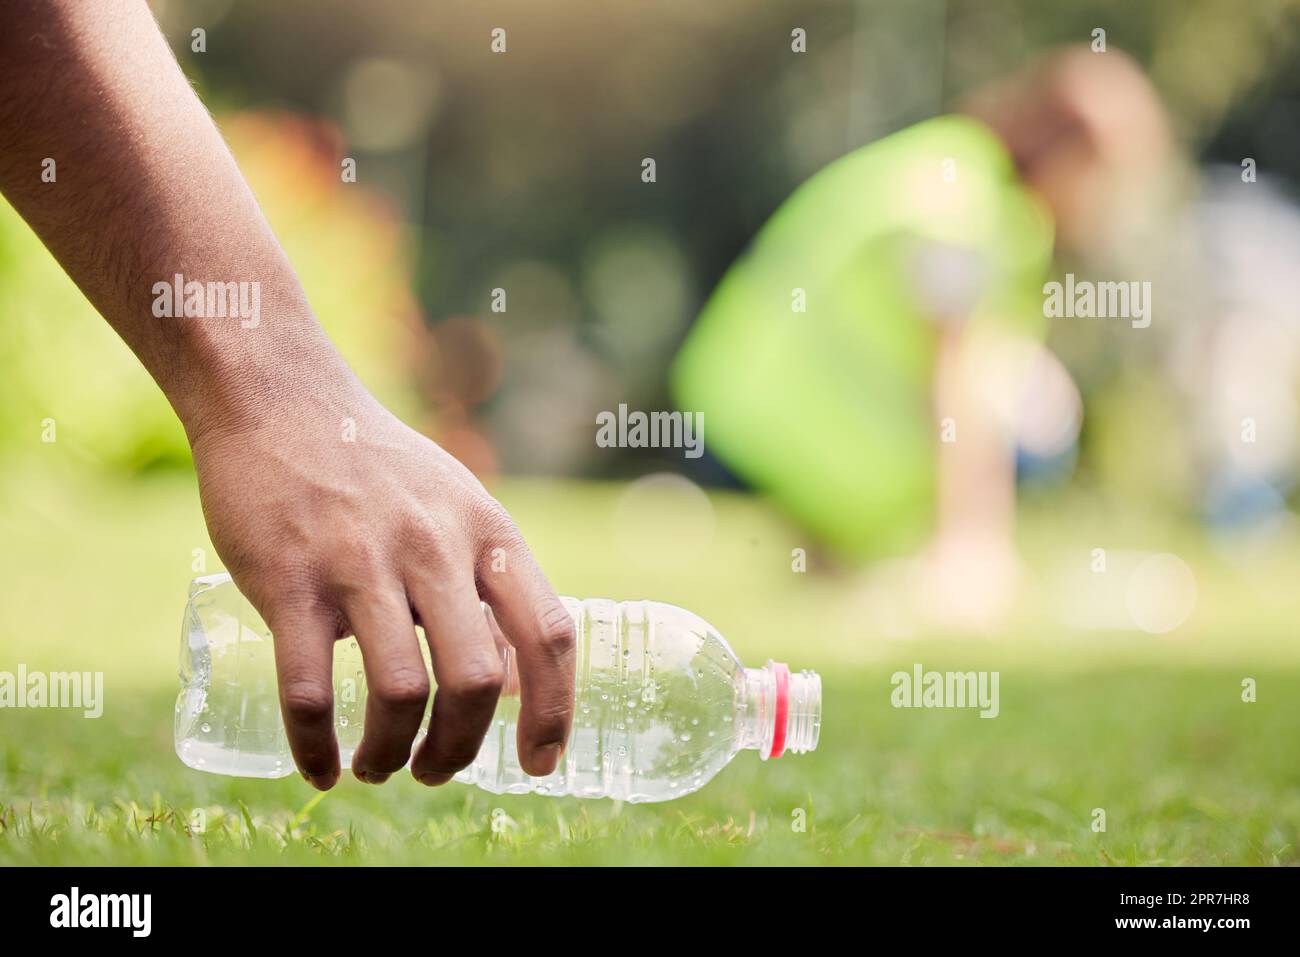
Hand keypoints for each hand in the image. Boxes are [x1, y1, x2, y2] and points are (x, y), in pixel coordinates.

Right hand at [189, 377, 574, 789]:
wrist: (281, 402)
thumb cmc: (380, 468)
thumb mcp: (460, 508)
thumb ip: (489, 585)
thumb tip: (516, 681)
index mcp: (489, 534)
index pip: (549, 634)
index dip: (554, 711)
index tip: (541, 765)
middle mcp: (435, 548)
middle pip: (476, 679)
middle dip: (461, 748)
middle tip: (436, 771)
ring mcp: (361, 563)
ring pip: (400, 692)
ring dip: (392, 753)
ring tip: (379, 767)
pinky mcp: (290, 579)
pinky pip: (308, 689)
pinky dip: (315, 747)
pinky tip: (320, 769)